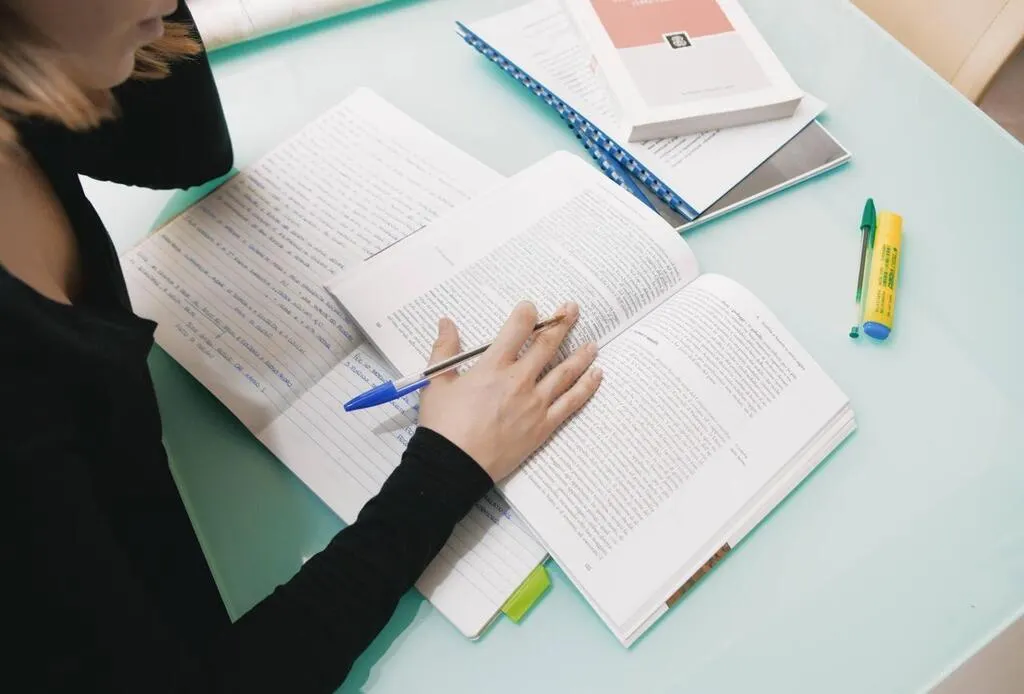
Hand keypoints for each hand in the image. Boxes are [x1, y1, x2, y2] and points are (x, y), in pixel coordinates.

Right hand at [418, 301, 602, 481]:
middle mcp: (519, 380)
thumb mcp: (436, 382)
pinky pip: (571, 403)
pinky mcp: (543, 426)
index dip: (527, 314)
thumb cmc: (443, 426)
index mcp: (493, 366)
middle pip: (547, 345)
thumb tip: (445, 322)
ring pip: (565, 372)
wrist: (454, 465)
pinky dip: (586, 387)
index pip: (517, 329)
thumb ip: (444, 349)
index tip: (531, 307)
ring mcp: (535, 403)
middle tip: (572, 310)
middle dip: (561, 324)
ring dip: (580, 354)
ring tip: (593, 343)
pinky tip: (596, 376)